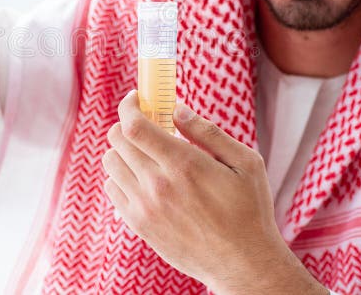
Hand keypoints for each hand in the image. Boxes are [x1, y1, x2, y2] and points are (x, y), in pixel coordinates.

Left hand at [102, 91, 326, 294]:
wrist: (242, 263)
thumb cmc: (249, 210)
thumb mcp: (245, 163)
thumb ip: (208, 132)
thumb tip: (177, 109)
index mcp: (183, 165)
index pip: (133, 126)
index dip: (129, 105)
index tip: (137, 98)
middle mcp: (157, 185)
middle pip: (117, 140)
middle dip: (127, 123)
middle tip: (147, 124)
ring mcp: (144, 208)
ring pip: (111, 163)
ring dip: (123, 149)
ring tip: (147, 152)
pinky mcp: (139, 225)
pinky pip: (112, 189)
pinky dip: (122, 175)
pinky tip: (144, 177)